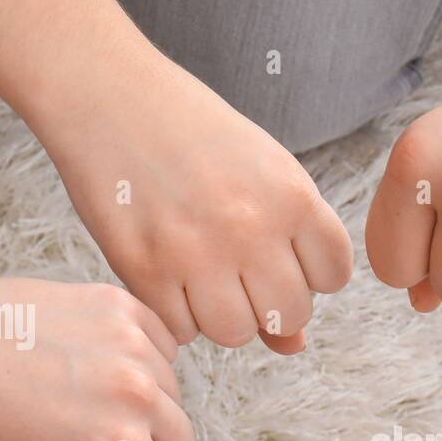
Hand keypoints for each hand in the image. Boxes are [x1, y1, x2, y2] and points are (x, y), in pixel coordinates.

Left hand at [0, 277, 194, 440]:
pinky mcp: (121, 306)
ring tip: (82, 388)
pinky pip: (162, 343)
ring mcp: (132, 347)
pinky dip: (139, 354)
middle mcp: (136, 399)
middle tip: (92, 429)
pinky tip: (91, 357)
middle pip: (182, 439)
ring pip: (174, 390)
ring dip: (143, 396)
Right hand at [40, 56, 352, 351]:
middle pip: (290, 315)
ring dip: (222, 315)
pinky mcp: (144, 270)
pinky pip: (182, 331)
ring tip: (202, 275)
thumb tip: (295, 345)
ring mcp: (196, 251)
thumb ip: (292, 250)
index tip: (281, 253)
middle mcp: (250, 226)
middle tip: (239, 271)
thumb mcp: (263, 175)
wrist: (109, 95)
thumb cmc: (196, 136)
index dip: (309, 273)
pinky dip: (176, 315)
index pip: (332, 276)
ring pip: (236, 333)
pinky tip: (168, 275)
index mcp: (292, 196)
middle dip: (269, 303)